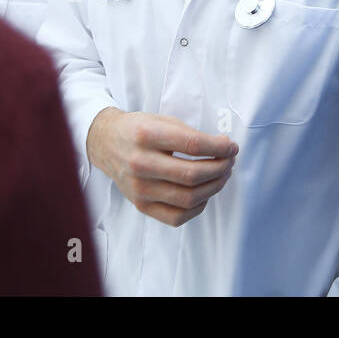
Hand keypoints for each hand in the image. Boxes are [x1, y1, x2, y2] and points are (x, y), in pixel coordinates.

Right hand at [86, 108, 238, 226]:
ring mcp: (139, 188)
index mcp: (147, 135)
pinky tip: (204, 193)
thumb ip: (191, 135)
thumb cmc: (138, 130)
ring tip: (221, 175)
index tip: (232, 146)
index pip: (193, 145)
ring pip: (188, 198)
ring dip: (214, 188)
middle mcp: (140, 163)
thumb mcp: (162, 121)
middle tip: (229, 161)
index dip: (219, 147)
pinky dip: (197, 207)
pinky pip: (177, 216)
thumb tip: (224, 149)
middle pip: (193, 175)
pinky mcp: (140, 205)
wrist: (106, 143)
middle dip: (220, 168)